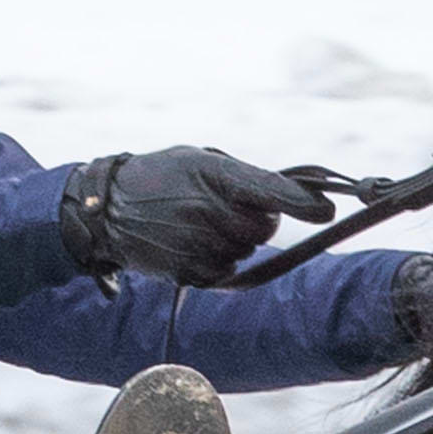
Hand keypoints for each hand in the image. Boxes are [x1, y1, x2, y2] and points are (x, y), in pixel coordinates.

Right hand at [61, 147, 329, 287]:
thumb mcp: (199, 161)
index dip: (301, 202)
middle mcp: (207, 209)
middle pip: (264, 227)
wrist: (106, 210)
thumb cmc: (161, 178)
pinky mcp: (191, 272)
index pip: (270, 190)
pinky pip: (228, 270)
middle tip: (227, 207)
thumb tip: (300, 194)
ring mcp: (198, 243)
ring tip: (198, 222)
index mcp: (213, 174)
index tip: (326, 210)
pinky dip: (220, 260)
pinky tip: (191, 242)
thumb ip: (244, 176)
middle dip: (257, 219)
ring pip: (247, 250)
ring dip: (235, 240)